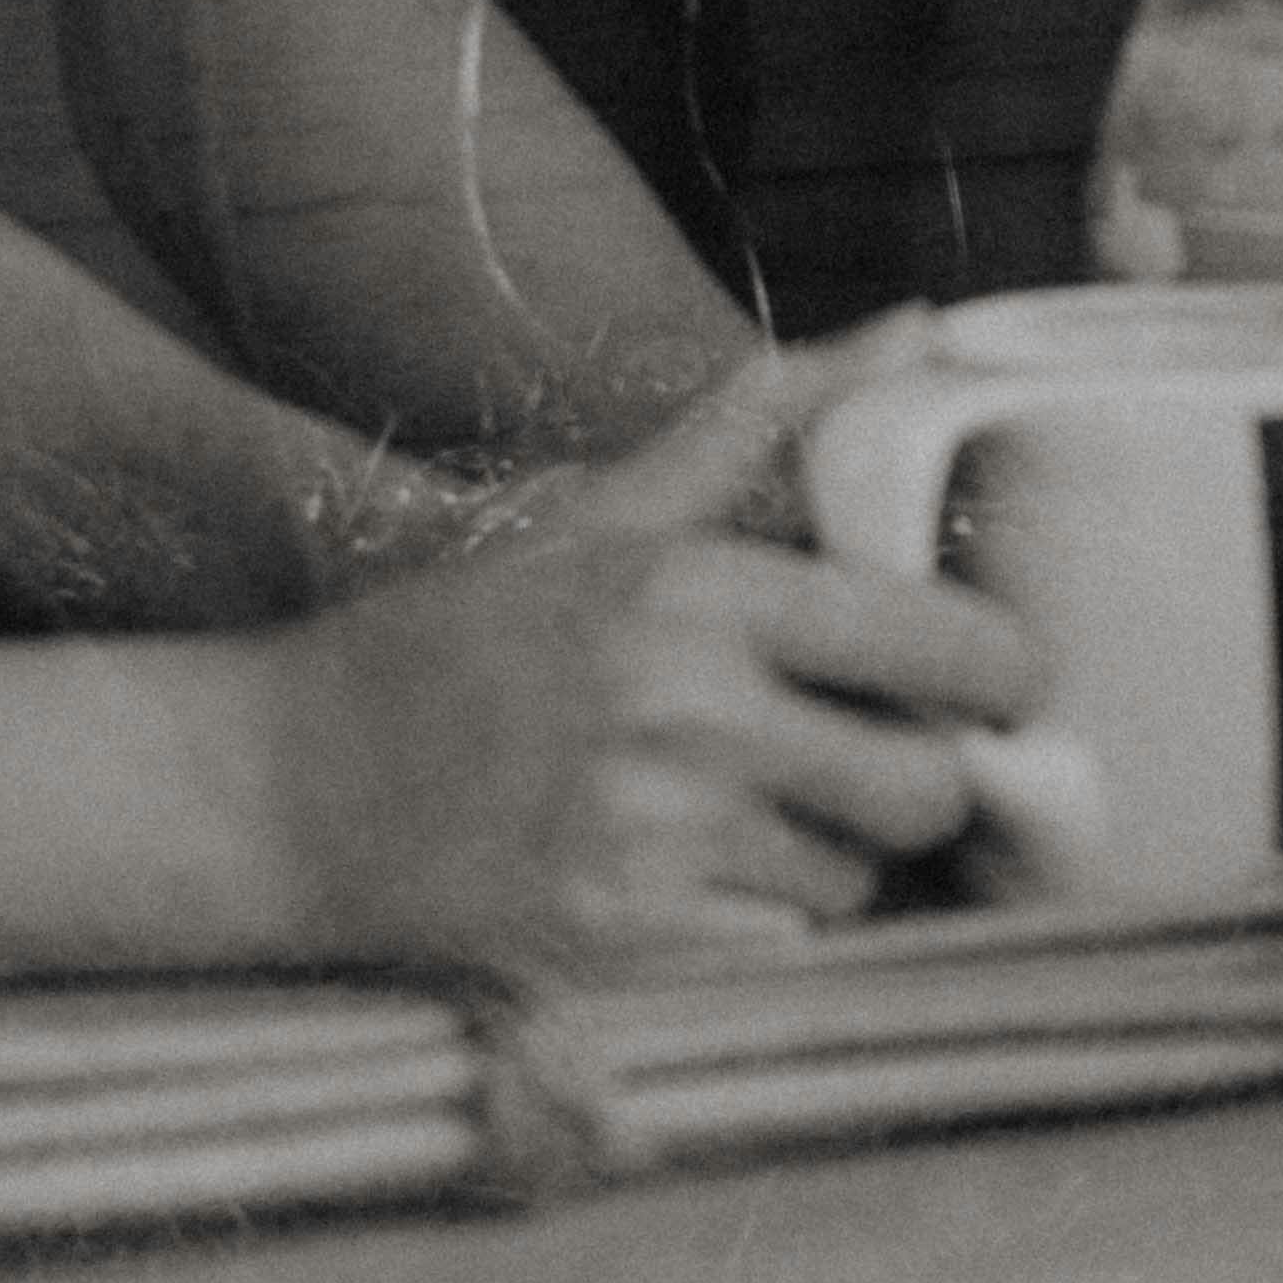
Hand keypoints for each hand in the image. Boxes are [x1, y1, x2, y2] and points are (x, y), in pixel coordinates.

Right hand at [251, 316, 1044, 980]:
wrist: (282, 791)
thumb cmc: (462, 643)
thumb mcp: (603, 515)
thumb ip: (768, 423)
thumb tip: (920, 324)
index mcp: (690, 592)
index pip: (944, 645)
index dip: (1001, 675)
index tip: (993, 684)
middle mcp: (680, 714)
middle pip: (929, 785)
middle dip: (917, 780)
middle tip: (858, 759)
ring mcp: (647, 844)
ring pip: (860, 881)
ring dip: (832, 862)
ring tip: (733, 817)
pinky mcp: (618, 955)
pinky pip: (787, 958)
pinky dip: (765, 934)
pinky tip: (687, 887)